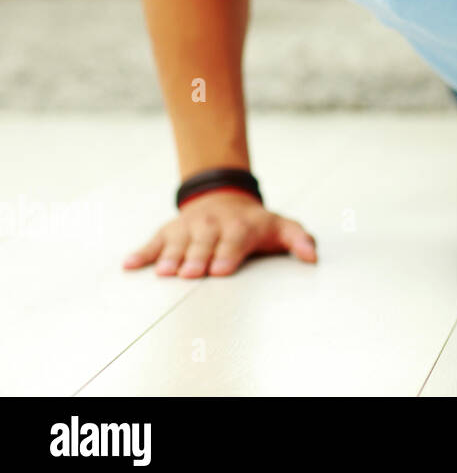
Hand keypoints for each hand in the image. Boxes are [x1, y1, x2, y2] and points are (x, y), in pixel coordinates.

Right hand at [122, 190, 317, 277]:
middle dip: (198, 258)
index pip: (234, 240)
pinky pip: (154, 241)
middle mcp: (213, 224)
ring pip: (179, 242)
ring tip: (164, 271)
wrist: (226, 198)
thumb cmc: (256, 223)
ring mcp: (190, 226)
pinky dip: (142, 252)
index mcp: (241, 226)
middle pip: (204, 242)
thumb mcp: (282, 227)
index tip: (220, 270)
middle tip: (190, 274)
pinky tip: (129, 265)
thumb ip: (299, 239)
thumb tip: (312, 256)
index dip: (227, 254)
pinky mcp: (170, 230)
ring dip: (171, 256)